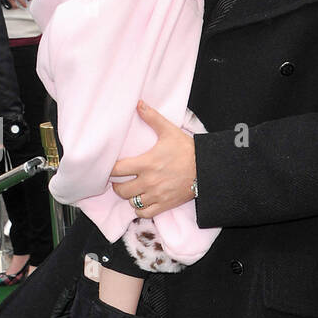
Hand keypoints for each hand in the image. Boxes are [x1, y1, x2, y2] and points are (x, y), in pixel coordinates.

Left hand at [110, 101, 195, 216]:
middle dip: (117, 185)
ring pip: (132, 202)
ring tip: (132, 189)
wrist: (207, 168)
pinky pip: (144, 213)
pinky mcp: (165, 204)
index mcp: (147, 163)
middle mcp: (149, 181)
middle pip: (121, 190)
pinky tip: (142, 201)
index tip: (111, 167)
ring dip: (130, 196)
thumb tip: (138, 103)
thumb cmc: (188, 150)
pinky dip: (140, 209)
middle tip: (120, 179)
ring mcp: (157, 195)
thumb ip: (152, 118)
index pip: (117, 170)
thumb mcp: (170, 131)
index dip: (110, 169)